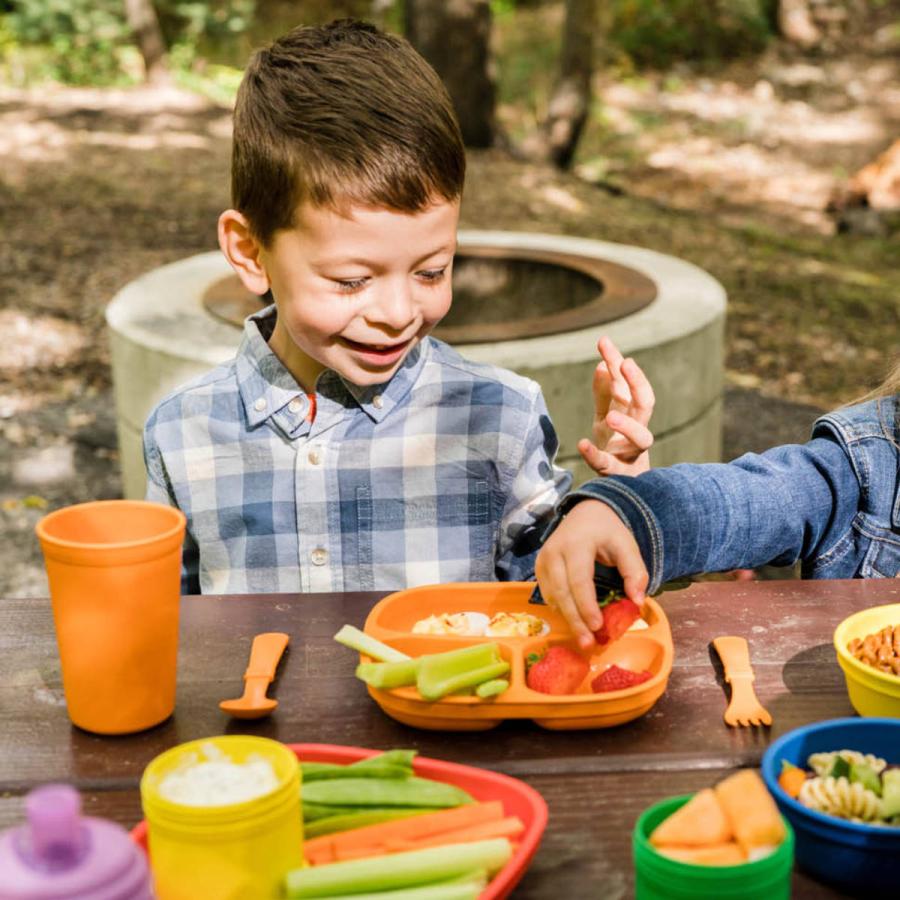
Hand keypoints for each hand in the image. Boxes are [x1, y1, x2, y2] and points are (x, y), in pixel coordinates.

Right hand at [536, 500, 648, 649]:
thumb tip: (637, 602)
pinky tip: (576, 621)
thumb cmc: (606, 530)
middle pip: (562, 592)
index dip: (586, 606)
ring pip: (552, 596)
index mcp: (576, 544)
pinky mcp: (538, 568)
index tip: (598, 627)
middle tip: (588, 643)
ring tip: (584, 638)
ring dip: (568, 619)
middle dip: (575, 620)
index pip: (579, 580)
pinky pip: (548, 595)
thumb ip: (635, 571)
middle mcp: (554, 551)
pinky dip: (562, 609)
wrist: (583, 512)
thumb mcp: (626, 544)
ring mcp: (542, 560)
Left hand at [579, 336, 653, 476]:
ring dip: (628, 426)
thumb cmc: (617, 446)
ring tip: (611, 416)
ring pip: (641, 438)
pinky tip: (582, 444)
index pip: (628, 383)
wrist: (624, 488)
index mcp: (632, 413)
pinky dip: (595, 455)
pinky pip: (608, 465)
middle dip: (637, 383)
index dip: (616, 363)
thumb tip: (600, 365)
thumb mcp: (607, 416)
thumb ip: (605, 392)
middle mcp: (637, 430)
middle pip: (645, 404)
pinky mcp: (616, 473)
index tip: (603, 342)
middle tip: (625, 363)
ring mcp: (630, 453)